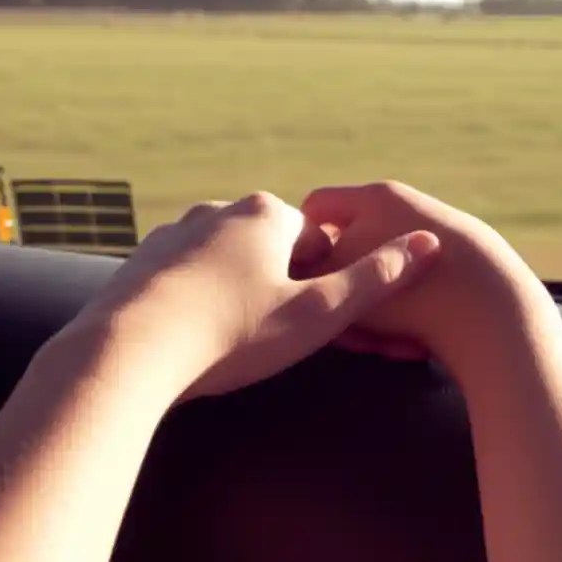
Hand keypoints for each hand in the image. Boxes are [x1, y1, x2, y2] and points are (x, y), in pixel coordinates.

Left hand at [57, 191, 440, 401]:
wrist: (129, 352)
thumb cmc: (231, 336)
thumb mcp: (318, 314)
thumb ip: (375, 280)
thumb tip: (431, 243)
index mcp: (267, 214)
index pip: (318, 243)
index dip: (325, 287)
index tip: (316, 328)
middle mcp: (219, 209)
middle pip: (272, 250)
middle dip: (281, 290)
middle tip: (273, 342)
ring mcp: (175, 232)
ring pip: (227, 262)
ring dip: (237, 294)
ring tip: (232, 344)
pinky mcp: (142, 260)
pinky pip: (185, 278)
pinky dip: (196, 301)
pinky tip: (193, 339)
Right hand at [300, 182, 561, 379]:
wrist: (499, 320)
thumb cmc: (408, 298)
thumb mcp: (338, 280)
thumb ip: (304, 268)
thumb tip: (291, 264)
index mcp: (378, 196)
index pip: (316, 208)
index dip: (297, 244)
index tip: (292, 282)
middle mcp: (413, 207)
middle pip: (354, 249)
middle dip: (345, 292)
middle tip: (345, 331)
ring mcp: (444, 238)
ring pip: (386, 281)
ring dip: (376, 313)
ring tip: (383, 346)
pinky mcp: (470, 271)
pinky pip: (420, 295)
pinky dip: (410, 319)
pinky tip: (412, 347)